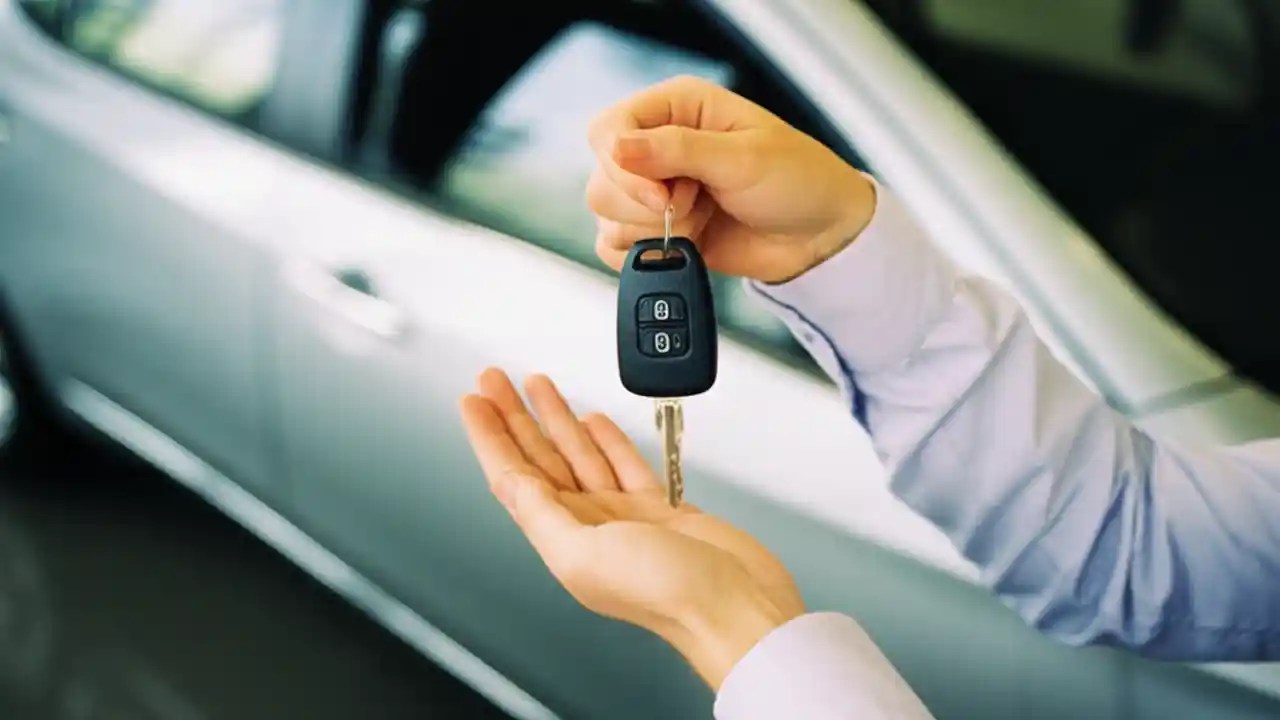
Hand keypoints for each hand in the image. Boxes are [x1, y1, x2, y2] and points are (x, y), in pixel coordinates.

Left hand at [458, 368, 804, 689]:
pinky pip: (622, 464)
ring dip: (556, 418)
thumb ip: (544, 514)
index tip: (473, 401)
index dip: (489, 437)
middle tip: (494, 379)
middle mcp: (588, 527)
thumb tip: (511, 480)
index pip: (513, 477)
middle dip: (514, 417)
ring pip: (579, 454)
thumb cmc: (667, 593)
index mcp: (563, 541)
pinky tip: (592, 421)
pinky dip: (606, 440)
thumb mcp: (585, 553)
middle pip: (540, 459)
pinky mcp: (660, 509)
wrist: (734, 604)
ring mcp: (623, 517)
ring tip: (537, 385)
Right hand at [587, 75, 876, 283]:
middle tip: (695, 204)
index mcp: (677, 108)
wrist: (822, 238)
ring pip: (607, 217)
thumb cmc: (800, 181)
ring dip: (653, 231)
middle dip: (645, 205)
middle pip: (602, 179)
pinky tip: (688, 243)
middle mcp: (658, 147)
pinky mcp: (657, 232)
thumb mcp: (744, 158)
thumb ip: (677, 150)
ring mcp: (655, 192)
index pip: (608, 129)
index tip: (660, 194)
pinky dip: (648, 255)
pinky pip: (617, 248)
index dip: (621, 166)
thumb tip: (617, 147)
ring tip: (701, 220)